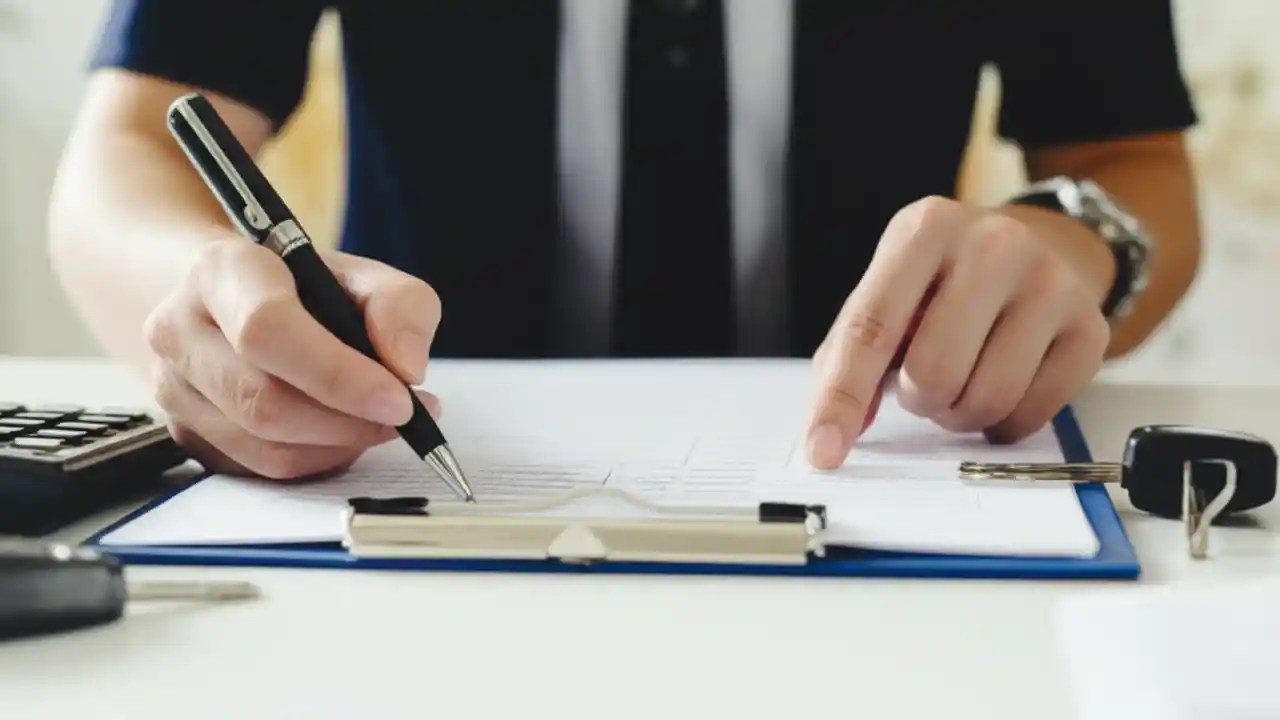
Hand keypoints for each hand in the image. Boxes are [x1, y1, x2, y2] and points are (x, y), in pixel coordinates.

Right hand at [143, 238, 442, 478]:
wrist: (227, 302)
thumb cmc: (301, 288)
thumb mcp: (362, 276)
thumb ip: (400, 307)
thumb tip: (406, 369)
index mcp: (222, 271)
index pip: (267, 330)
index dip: (338, 375)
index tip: (400, 401)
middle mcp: (180, 328)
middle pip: (264, 401)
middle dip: (349, 422)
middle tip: (406, 417)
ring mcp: (173, 387)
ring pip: (264, 445)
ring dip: (339, 444)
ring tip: (380, 421)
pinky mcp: (185, 433)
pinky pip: (261, 468)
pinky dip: (318, 459)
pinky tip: (342, 433)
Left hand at [806, 196, 1111, 468]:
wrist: (1041, 248)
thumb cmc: (946, 284)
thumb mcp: (887, 295)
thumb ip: (847, 359)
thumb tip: (828, 436)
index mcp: (925, 229)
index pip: (869, 327)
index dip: (842, 397)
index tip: (822, 450)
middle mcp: (993, 244)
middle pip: (933, 373)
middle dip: (919, 399)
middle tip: (926, 381)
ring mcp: (1050, 282)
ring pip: (986, 399)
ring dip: (960, 415)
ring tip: (964, 380)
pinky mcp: (1090, 326)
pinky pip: (1032, 415)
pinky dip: (1004, 422)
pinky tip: (1004, 383)